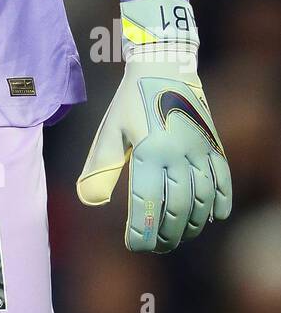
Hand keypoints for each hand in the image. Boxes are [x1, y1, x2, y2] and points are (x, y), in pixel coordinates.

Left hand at [76, 0, 231, 252]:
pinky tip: (212, 217)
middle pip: (177, 210)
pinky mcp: (214, 145)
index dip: (141, 232)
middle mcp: (178, 155)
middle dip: (166, 235)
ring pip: (202, 201)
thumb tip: (90, 201)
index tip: (134, 246)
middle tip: (156, 246)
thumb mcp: (111, 130)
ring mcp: (200, 151)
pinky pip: (223, 182)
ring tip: (179, 236)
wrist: (164, 66)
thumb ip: (100, 167)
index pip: (146, 205)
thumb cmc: (130, 100)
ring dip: (192, 225)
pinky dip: (220, 203)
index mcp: (149, 152)